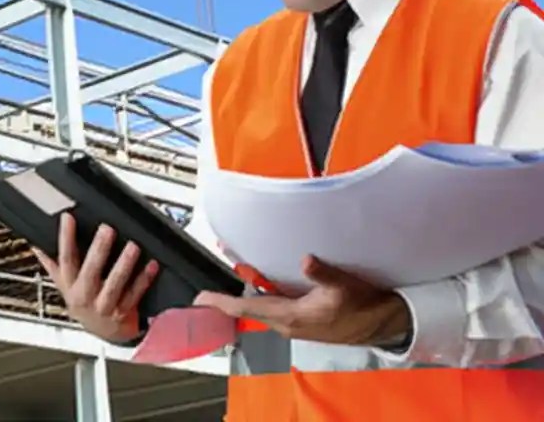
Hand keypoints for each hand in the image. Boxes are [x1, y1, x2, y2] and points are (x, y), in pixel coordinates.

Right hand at [33, 212, 158, 343]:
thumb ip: (53, 265)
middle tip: (107, 229)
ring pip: (115, 284)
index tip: (68, 218)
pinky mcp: (124, 312)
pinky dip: (144, 280)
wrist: (102, 332)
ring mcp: (105, 306)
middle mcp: (85, 296)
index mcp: (69, 286)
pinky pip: (135, 294)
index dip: (65, 238)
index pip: (65, 259)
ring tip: (132, 246)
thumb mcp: (64, 286)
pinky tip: (151, 265)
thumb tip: (37, 245)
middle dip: (99, 250)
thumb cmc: (84, 303)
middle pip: (90, 271)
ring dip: (124, 265)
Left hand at [194, 254, 411, 345]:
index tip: (199, 299)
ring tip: (230, 271)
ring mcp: (292, 324)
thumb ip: (323, 273)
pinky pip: (271, 307)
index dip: (221, 303)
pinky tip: (257, 281)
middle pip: (247, 308)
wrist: (383, 324)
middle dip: (227, 297)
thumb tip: (306, 260)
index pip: (247, 309)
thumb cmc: (364, 307)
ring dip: (243, 294)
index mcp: (291, 317)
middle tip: (206, 288)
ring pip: (259, 308)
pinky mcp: (300, 321)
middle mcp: (286, 324)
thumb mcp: (344, 286)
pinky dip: (260, 295)